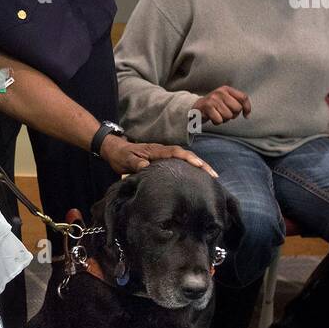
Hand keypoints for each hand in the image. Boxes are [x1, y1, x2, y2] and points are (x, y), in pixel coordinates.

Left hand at [102, 138, 216, 177]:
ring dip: (198, 166)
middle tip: (214, 175)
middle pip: (186, 155)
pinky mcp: (162, 160)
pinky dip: (190, 168)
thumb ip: (136, 164)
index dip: (189, 159)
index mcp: (156, 150)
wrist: (114, 150)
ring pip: (184, 159)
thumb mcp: (126, 160)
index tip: (200, 166)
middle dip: (201, 163)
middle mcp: (162, 151)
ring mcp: (163, 155)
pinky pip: (179, 162)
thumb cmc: (120, 156)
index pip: (176, 153)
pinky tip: (196, 177)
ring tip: (211, 177)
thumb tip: (147, 168)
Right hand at [191, 85, 250, 124]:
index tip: (245, 115)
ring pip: (228, 116)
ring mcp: (213, 99)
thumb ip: (238, 103)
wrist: (195, 108)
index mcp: (226, 89)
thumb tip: (247, 115)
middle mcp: (220, 92)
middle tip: (225, 114)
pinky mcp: (207, 107)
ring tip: (217, 115)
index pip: (243, 98)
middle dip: (233, 115)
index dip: (247, 108)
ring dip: (224, 119)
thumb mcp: (226, 100)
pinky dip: (216, 122)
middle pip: (237, 108)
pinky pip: (219, 120)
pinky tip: (212, 118)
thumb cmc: (214, 106)